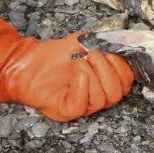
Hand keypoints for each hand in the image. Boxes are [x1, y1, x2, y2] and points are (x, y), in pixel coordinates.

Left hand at [0, 33, 135, 122]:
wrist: (27, 61)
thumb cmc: (54, 55)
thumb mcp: (82, 42)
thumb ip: (101, 41)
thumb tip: (121, 41)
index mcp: (104, 81)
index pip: (126, 82)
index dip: (122, 67)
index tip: (110, 51)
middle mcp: (95, 96)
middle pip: (117, 93)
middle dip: (108, 70)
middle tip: (94, 54)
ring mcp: (81, 106)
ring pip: (101, 100)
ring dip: (93, 75)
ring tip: (79, 62)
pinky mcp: (66, 111)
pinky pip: (81, 105)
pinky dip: (82, 86)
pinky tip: (77, 72)